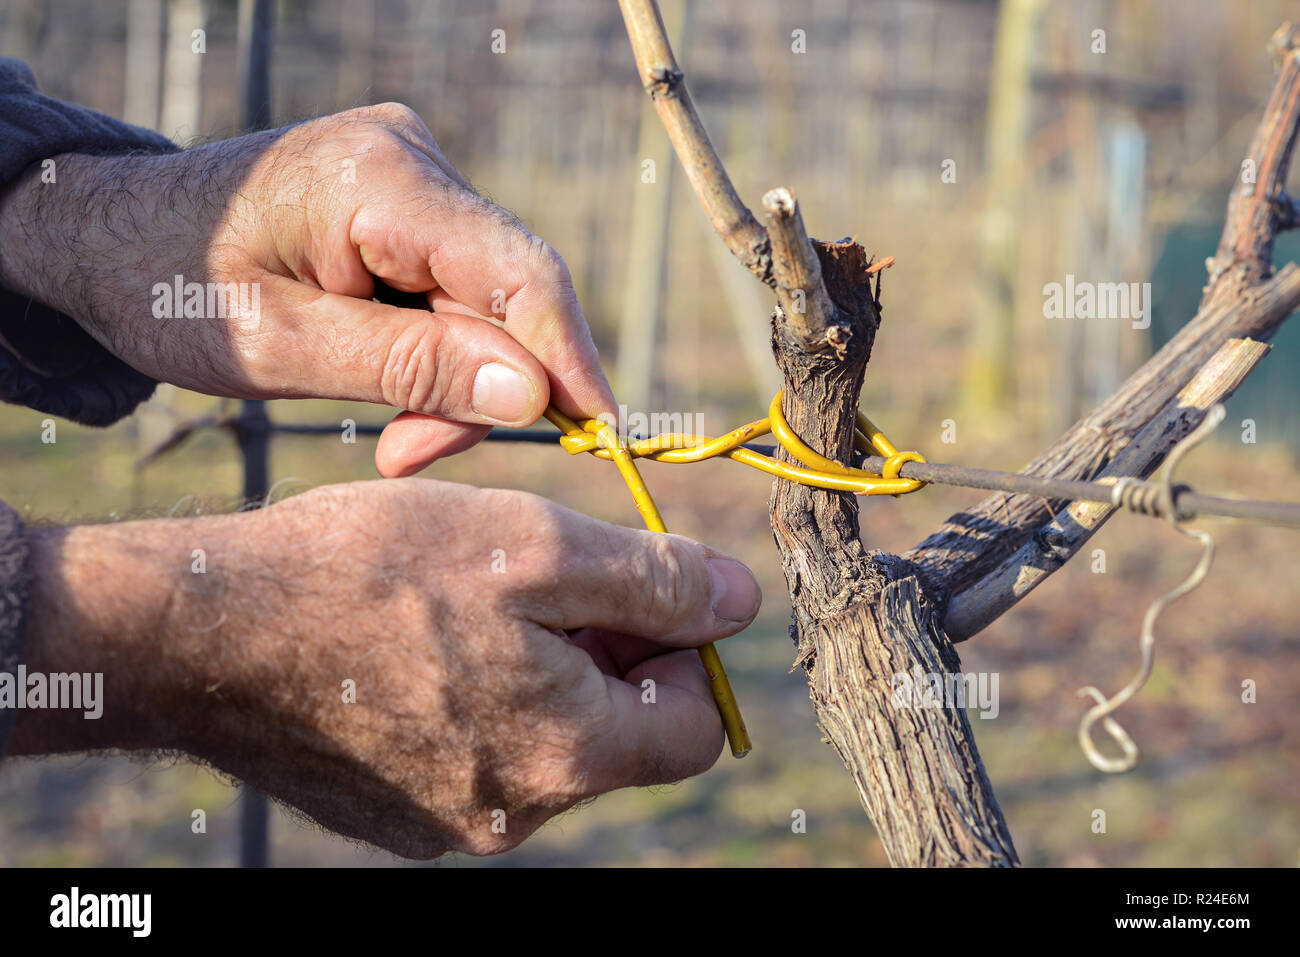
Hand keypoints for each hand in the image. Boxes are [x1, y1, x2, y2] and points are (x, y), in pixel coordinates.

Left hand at [0, 103, 613, 476]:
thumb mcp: (283, 348)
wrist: (108, 235)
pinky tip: (389, 386)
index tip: (602, 437)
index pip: (518, 273)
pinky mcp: (404, 199)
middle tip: (413, 456)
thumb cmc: (171, 289)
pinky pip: (456, 287)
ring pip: (485, 298)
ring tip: (391, 438)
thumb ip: (412, 368)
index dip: (569, 359)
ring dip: (454, 378)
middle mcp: (411, 158)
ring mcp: (411, 172)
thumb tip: (535, 396)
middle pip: (506, 292)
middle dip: (483, 388)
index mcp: (378, 179)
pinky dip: (435, 350)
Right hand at [12, 479, 761, 857]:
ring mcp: (449, 824)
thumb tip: (739, 602)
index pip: (694, 727)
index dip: (682, 652)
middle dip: (608, 654)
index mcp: (570, 752)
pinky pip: (478, 758)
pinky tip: (421, 644)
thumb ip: (654, 580)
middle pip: (619, 737)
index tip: (634, 593)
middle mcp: (518, 812)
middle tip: (546, 578)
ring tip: (473, 601)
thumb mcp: (536, 545)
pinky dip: (477, 700)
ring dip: (540, 672)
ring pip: (547, 743)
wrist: (202, 633)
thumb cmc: (372, 572)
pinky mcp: (396, 815)